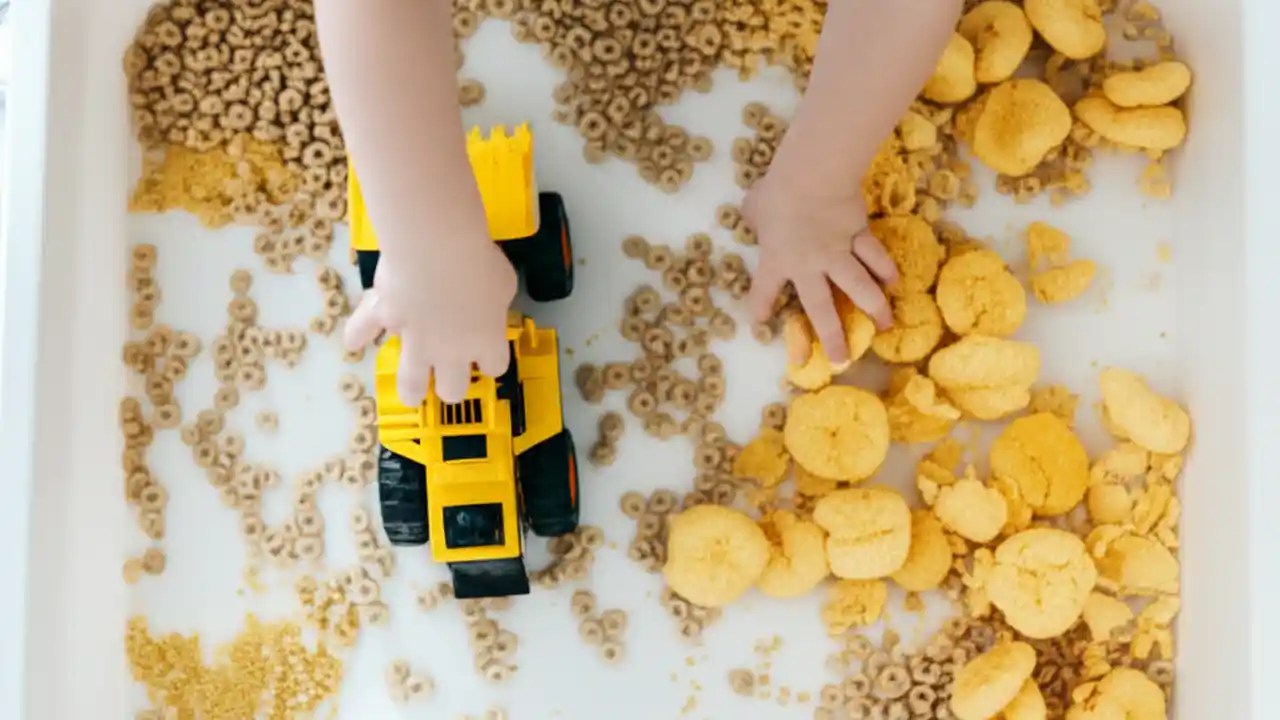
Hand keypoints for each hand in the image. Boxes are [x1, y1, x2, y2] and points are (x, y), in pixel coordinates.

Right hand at [344, 238, 516, 404]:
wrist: (436, 251)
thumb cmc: (480, 264)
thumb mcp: (504, 282)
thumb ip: (495, 301)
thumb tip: (487, 303)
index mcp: (485, 341)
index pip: (494, 367)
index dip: (490, 360)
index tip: (487, 353)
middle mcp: (450, 350)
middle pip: (452, 388)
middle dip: (451, 386)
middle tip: (448, 377)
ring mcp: (415, 340)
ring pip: (411, 381)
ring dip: (410, 389)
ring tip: (410, 395)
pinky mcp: (386, 319)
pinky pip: (366, 331)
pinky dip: (359, 335)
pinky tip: (354, 342)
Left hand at [744, 163, 897, 364]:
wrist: (812, 176)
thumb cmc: (777, 192)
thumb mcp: (754, 206)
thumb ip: (754, 217)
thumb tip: (752, 214)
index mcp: (777, 260)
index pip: (763, 291)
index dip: (760, 308)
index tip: (760, 323)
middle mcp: (809, 266)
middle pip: (821, 309)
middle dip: (831, 336)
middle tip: (841, 359)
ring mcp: (837, 253)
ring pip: (859, 287)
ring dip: (874, 308)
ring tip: (884, 326)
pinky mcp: (858, 235)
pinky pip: (875, 256)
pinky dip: (885, 269)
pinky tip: (894, 283)